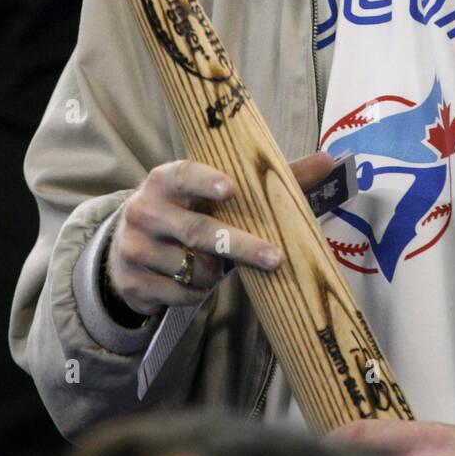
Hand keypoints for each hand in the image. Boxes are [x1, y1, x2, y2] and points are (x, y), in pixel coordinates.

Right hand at [106, 151, 333, 315]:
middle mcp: (145, 210)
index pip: (185, 175)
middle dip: (240, 246)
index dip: (206, 181)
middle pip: (198, 232)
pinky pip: (180, 295)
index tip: (231, 189)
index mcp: (165, 179)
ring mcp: (134, 248)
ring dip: (216, 273)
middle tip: (275, 258)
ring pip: (193, 268)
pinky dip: (197, 293)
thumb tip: (328, 161)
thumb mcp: (214, 191)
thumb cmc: (188, 209)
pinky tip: (196, 280)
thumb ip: (267, 178)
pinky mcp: (132, 282)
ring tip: (218, 264)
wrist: (126, 247)